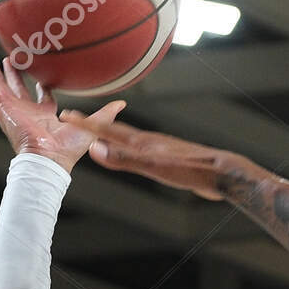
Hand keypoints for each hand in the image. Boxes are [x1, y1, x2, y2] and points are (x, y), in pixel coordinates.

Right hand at [0, 46, 124, 171]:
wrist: (49, 158)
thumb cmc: (68, 150)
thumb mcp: (90, 125)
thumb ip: (104, 113)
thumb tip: (121, 104)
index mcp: (45, 116)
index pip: (43, 97)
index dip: (43, 85)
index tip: (43, 73)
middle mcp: (27, 112)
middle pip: (18, 87)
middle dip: (13, 72)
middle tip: (10, 57)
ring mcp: (14, 109)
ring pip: (0, 84)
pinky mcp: (4, 108)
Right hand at [64, 118, 244, 199]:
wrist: (222, 173)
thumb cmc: (190, 171)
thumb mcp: (154, 168)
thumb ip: (124, 159)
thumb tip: (94, 148)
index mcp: (142, 143)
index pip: (107, 131)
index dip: (86, 125)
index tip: (66, 115)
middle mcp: (150, 142)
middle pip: (116, 131)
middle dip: (96, 126)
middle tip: (77, 119)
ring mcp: (161, 148)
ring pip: (131, 139)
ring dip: (113, 135)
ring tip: (102, 133)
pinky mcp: (171, 158)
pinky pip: (143, 150)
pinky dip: (131, 148)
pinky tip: (137, 153)